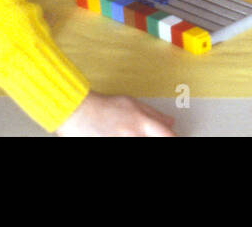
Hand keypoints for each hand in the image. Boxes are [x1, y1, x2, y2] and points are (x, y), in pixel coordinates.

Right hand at [56, 93, 174, 136]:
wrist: (77, 112)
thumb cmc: (103, 106)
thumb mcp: (131, 103)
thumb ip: (154, 114)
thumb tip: (171, 122)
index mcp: (142, 122)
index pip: (168, 136)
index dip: (174, 138)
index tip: (174, 138)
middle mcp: (134, 135)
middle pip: (156, 142)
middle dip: (156, 141)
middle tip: (145, 135)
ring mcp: (121, 142)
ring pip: (141, 144)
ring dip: (140, 140)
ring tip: (129, 134)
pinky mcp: (108, 146)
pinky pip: (124, 147)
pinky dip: (124, 141)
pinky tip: (118, 136)